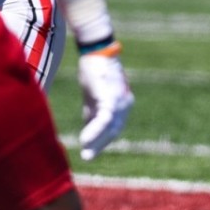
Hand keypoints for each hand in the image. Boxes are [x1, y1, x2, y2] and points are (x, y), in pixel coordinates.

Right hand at [77, 42, 134, 160]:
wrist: (95, 51)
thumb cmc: (94, 72)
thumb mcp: (94, 96)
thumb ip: (92, 112)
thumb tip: (88, 131)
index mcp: (123, 105)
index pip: (115, 128)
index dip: (103, 141)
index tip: (91, 153)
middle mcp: (125, 104)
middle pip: (115, 130)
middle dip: (101, 145)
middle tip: (87, 157)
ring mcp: (120, 100)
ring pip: (111, 127)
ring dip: (97, 142)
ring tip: (86, 153)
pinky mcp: (110, 97)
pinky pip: (104, 119)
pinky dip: (95, 131)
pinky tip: (84, 140)